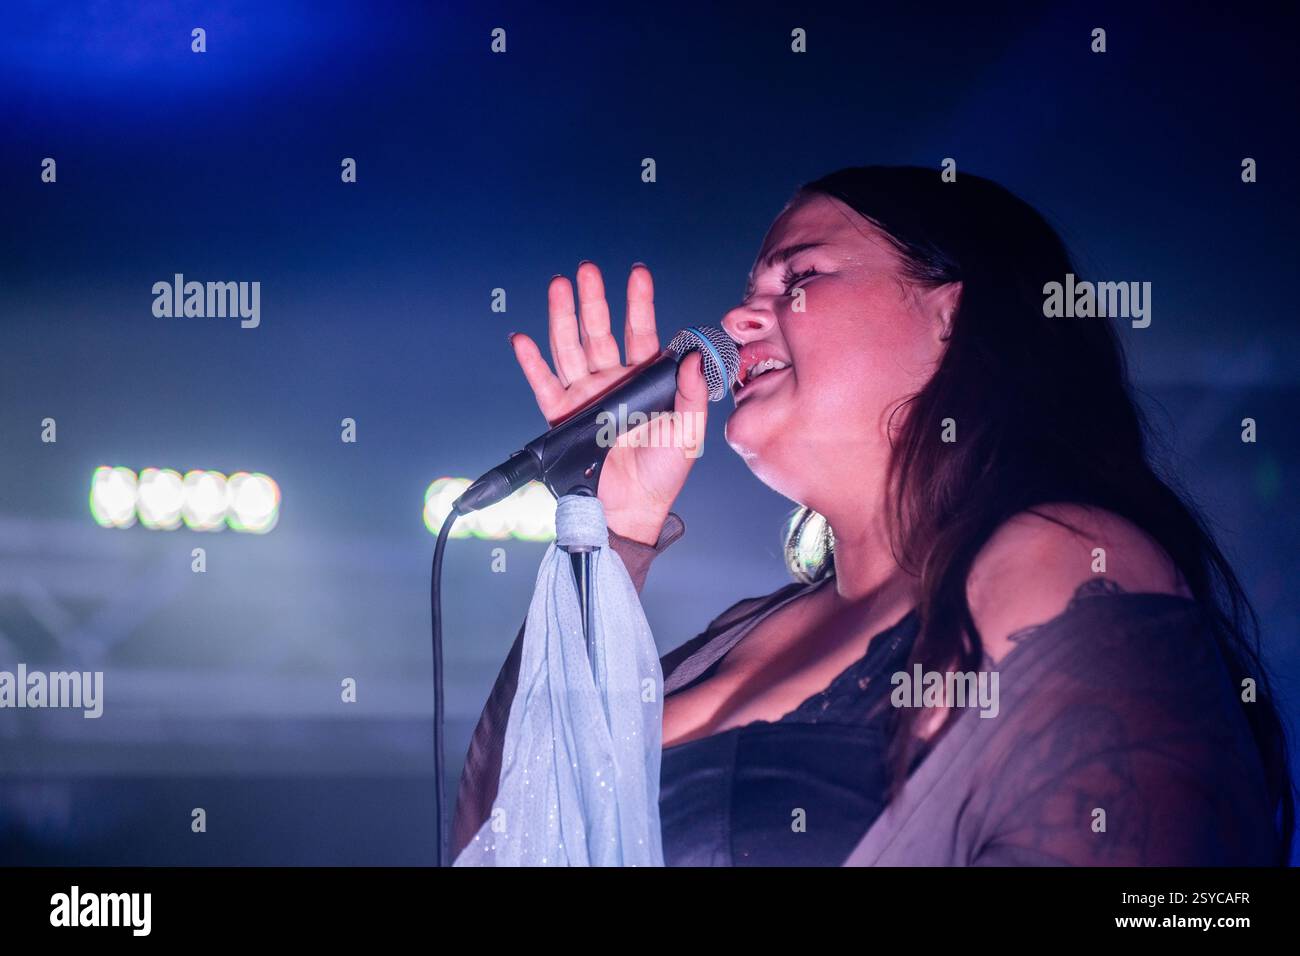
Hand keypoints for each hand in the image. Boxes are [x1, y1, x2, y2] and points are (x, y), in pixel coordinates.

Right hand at [509, 262, 709, 544]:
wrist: (632, 509)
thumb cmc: (663, 472)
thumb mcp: (689, 431)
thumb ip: (693, 393)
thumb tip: (695, 356)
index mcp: (643, 382)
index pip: (640, 333)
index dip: (639, 303)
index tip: (637, 274)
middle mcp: (612, 383)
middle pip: (599, 332)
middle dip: (593, 300)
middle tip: (586, 270)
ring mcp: (586, 397)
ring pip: (570, 348)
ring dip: (563, 318)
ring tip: (559, 287)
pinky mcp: (563, 417)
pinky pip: (544, 385)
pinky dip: (532, 363)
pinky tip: (523, 339)